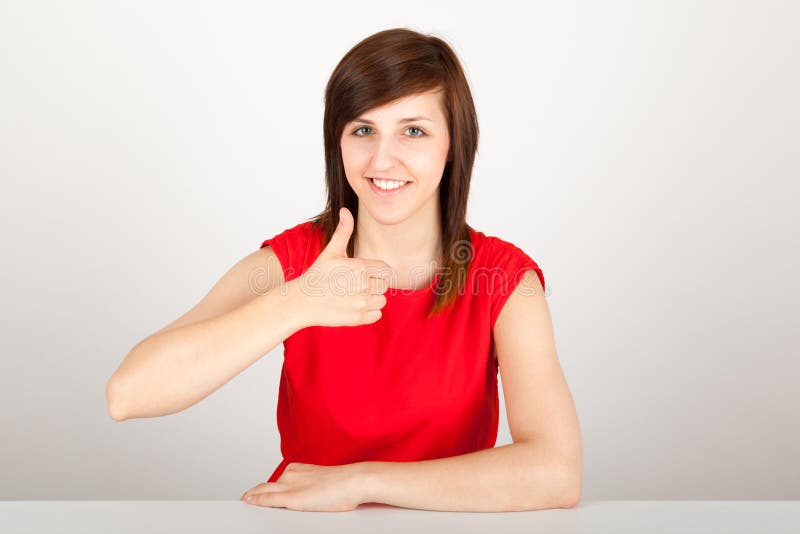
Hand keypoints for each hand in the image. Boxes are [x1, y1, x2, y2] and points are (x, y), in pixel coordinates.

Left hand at [240, 462, 369, 511]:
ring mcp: (290, 486)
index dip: (261, 489)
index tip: (253, 494)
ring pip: (264, 491)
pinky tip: (248, 502)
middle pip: (266, 486)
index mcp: (298, 469)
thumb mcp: (322, 482)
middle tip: (244, 500)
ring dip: (253, 498)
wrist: (354, 481)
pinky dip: (256, 501)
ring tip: (244, 503)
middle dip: (254, 493)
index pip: (275, 481)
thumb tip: (308, 495)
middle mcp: (291, 474)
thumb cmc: (344, 484)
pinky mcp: (292, 498)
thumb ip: (310, 486)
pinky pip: (268, 499)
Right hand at [292, 207, 395, 327]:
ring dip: (372, 299)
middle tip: (355, 285)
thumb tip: (346, 210)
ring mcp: (361, 303)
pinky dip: (370, 313)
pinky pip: (377, 315)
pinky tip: (355, 306)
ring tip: (354, 295)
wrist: (301, 301)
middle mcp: (363, 286)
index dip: (376, 271)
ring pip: (382, 300)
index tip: (363, 274)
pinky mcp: (358, 319)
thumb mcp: (331, 251)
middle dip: (374, 284)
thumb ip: (344, 231)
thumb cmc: (317, 275)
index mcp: (360, 267)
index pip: (385, 270)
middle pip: (384, 285)